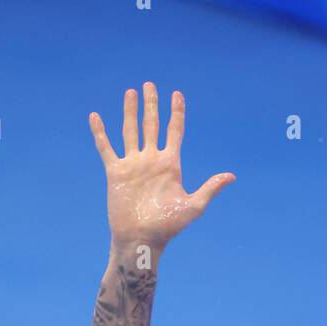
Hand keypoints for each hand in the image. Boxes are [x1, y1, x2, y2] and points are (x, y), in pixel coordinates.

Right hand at [88, 83, 235, 249]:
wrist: (142, 240)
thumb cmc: (169, 227)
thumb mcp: (193, 206)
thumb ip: (210, 188)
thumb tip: (231, 176)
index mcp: (170, 164)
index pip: (174, 131)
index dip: (176, 112)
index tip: (177, 94)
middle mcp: (151, 160)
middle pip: (152, 125)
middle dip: (151, 105)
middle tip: (150, 85)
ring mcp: (133, 165)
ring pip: (130, 131)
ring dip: (130, 111)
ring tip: (131, 92)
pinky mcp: (116, 172)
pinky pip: (106, 148)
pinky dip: (100, 133)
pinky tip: (95, 117)